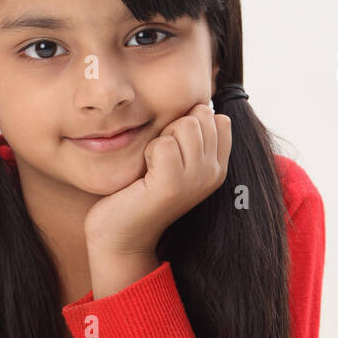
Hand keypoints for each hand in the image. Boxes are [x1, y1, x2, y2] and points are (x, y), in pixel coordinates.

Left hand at [83, 102, 231, 255]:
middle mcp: (213, 173)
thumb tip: (198, 102)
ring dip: (160, 139)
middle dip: (172, 127)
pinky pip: (163, 143)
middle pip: (201, 115)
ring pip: (185, 125)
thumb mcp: (172, 160)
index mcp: (217, 166)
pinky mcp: (173, 185)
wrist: (120, 235)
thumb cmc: (139, 192)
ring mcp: (196, 180)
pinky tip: (144, 175)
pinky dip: (147, 152)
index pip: (216, 118)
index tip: (170, 150)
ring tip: (152, 166)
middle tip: (158, 159)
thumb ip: (188, 135)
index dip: (187, 122)